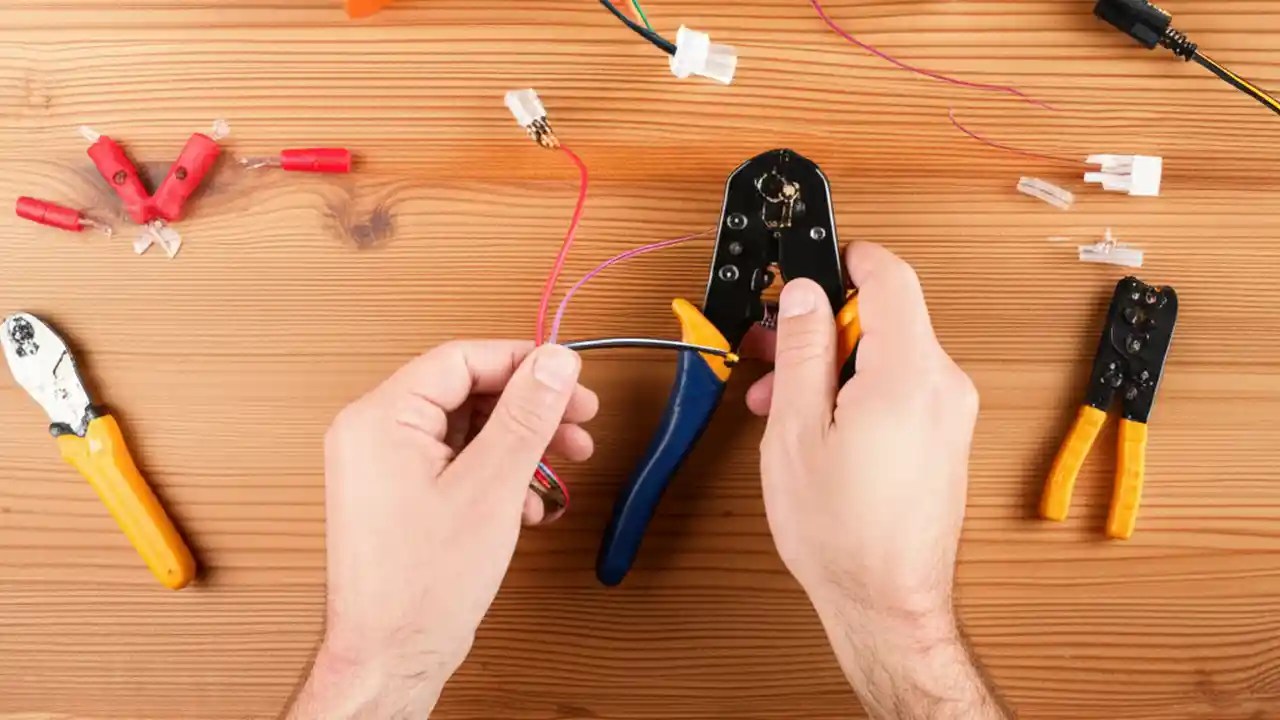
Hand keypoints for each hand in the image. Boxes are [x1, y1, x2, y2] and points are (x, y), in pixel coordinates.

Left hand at [288, 341, 597, 718]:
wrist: (390, 658)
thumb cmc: (420, 588)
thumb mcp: (491, 487)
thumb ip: (526, 415)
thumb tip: (555, 362)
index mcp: (380, 418)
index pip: (462, 359)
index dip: (523, 364)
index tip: (569, 379)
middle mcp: (372, 433)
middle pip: (466, 392)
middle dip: (529, 410)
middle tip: (578, 420)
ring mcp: (382, 466)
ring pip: (466, 430)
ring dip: (519, 444)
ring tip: (563, 462)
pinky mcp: (397, 493)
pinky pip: (454, 461)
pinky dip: (496, 473)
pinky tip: (527, 502)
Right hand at [748, 243, 1003, 718]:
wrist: (886, 603)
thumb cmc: (841, 533)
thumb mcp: (797, 430)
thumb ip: (805, 350)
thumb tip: (807, 294)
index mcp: (909, 374)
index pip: (889, 277)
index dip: (845, 260)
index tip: (807, 268)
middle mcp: (943, 386)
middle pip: (884, 316)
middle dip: (822, 324)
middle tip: (771, 346)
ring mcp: (950, 413)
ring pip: (887, 354)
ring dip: (832, 362)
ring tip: (779, 397)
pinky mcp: (944, 436)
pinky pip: (900, 386)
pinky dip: (855, 389)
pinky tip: (813, 420)